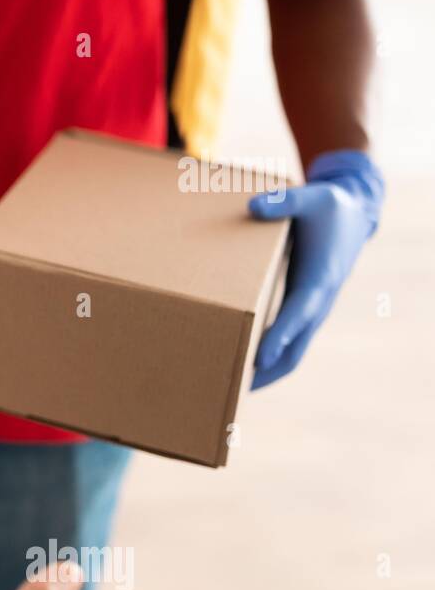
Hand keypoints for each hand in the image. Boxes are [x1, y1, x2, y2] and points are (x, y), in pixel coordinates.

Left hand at [247, 149, 383, 388]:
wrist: (356, 214)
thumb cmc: (329, 207)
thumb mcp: (311, 197)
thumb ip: (284, 202)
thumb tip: (253, 206)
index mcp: (320, 279)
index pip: (297, 314)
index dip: (279, 337)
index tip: (258, 359)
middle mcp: (318, 301)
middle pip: (295, 347)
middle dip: (267, 371)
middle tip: (235, 391)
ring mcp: (313, 309)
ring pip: (294, 351)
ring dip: (268, 372)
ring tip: (234, 391)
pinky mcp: (305, 308)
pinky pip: (290, 341)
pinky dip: (272, 357)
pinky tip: (245, 367)